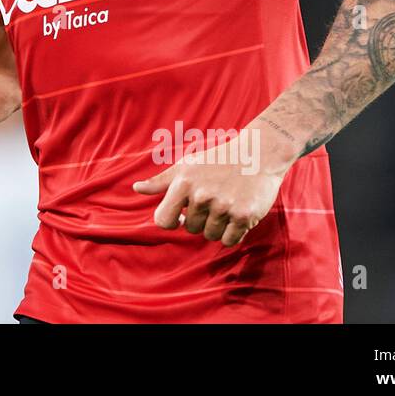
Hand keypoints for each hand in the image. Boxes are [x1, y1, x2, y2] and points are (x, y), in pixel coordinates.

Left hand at [131, 133, 285, 246]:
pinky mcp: (244, 216)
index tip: (181, 215)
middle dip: (200, 219)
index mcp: (183, 184)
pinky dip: (232, 234)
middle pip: (190, 229)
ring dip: (217, 226)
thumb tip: (136, 189)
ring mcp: (223, 207)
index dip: (171, 221)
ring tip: (226, 204)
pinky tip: (236, 215)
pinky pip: (229, 241)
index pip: (163, 221)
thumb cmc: (217, 160)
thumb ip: (160, 181)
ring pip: (210, 235)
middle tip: (213, 200)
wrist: (258, 154)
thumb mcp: (186, 166)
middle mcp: (201, 196)